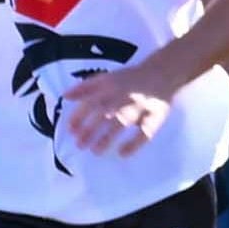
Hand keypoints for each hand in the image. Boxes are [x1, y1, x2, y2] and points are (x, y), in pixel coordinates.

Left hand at [58, 60, 187, 157]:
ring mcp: (141, 107)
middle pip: (105, 114)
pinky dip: (134, 144)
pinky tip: (122, 154)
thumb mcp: (107, 78)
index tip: (70, 130)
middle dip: (90, 130)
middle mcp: (125, 96)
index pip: (92, 101)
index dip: (79, 116)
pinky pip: (145, 133)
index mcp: (111, 85)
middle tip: (79, 145)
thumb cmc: (130, 79)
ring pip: (122, 123)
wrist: (163, 73)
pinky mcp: (155, 117)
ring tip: (95, 151)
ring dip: (107, 138)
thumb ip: (86, 87)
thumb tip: (65, 96)